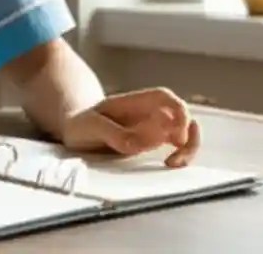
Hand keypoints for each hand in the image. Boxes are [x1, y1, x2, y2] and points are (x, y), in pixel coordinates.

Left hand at [60, 88, 200, 167]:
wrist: (74, 131)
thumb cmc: (81, 124)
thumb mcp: (89, 127)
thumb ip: (112, 133)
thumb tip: (136, 144)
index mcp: (135, 102)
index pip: (165, 98)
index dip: (178, 111)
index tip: (177, 134)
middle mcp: (149, 113)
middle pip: (182, 116)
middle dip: (188, 136)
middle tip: (176, 159)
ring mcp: (153, 128)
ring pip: (184, 133)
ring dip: (187, 148)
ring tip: (173, 164)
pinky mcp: (152, 143)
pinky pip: (175, 147)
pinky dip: (179, 156)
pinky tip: (168, 166)